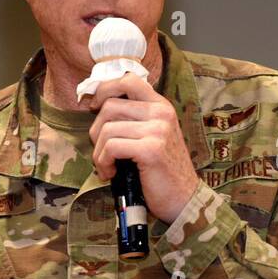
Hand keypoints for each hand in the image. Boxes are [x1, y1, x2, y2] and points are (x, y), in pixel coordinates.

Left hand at [81, 73, 199, 223]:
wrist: (183, 198)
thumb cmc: (162, 171)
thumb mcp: (153, 136)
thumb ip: (134, 119)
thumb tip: (96, 107)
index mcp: (161, 106)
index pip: (128, 80)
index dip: (104, 89)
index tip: (94, 107)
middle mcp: (161, 113)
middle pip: (110, 106)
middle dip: (96, 131)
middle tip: (102, 151)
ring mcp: (158, 130)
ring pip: (107, 129)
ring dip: (99, 152)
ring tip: (107, 166)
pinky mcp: (151, 149)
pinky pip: (111, 147)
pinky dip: (103, 162)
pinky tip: (110, 173)